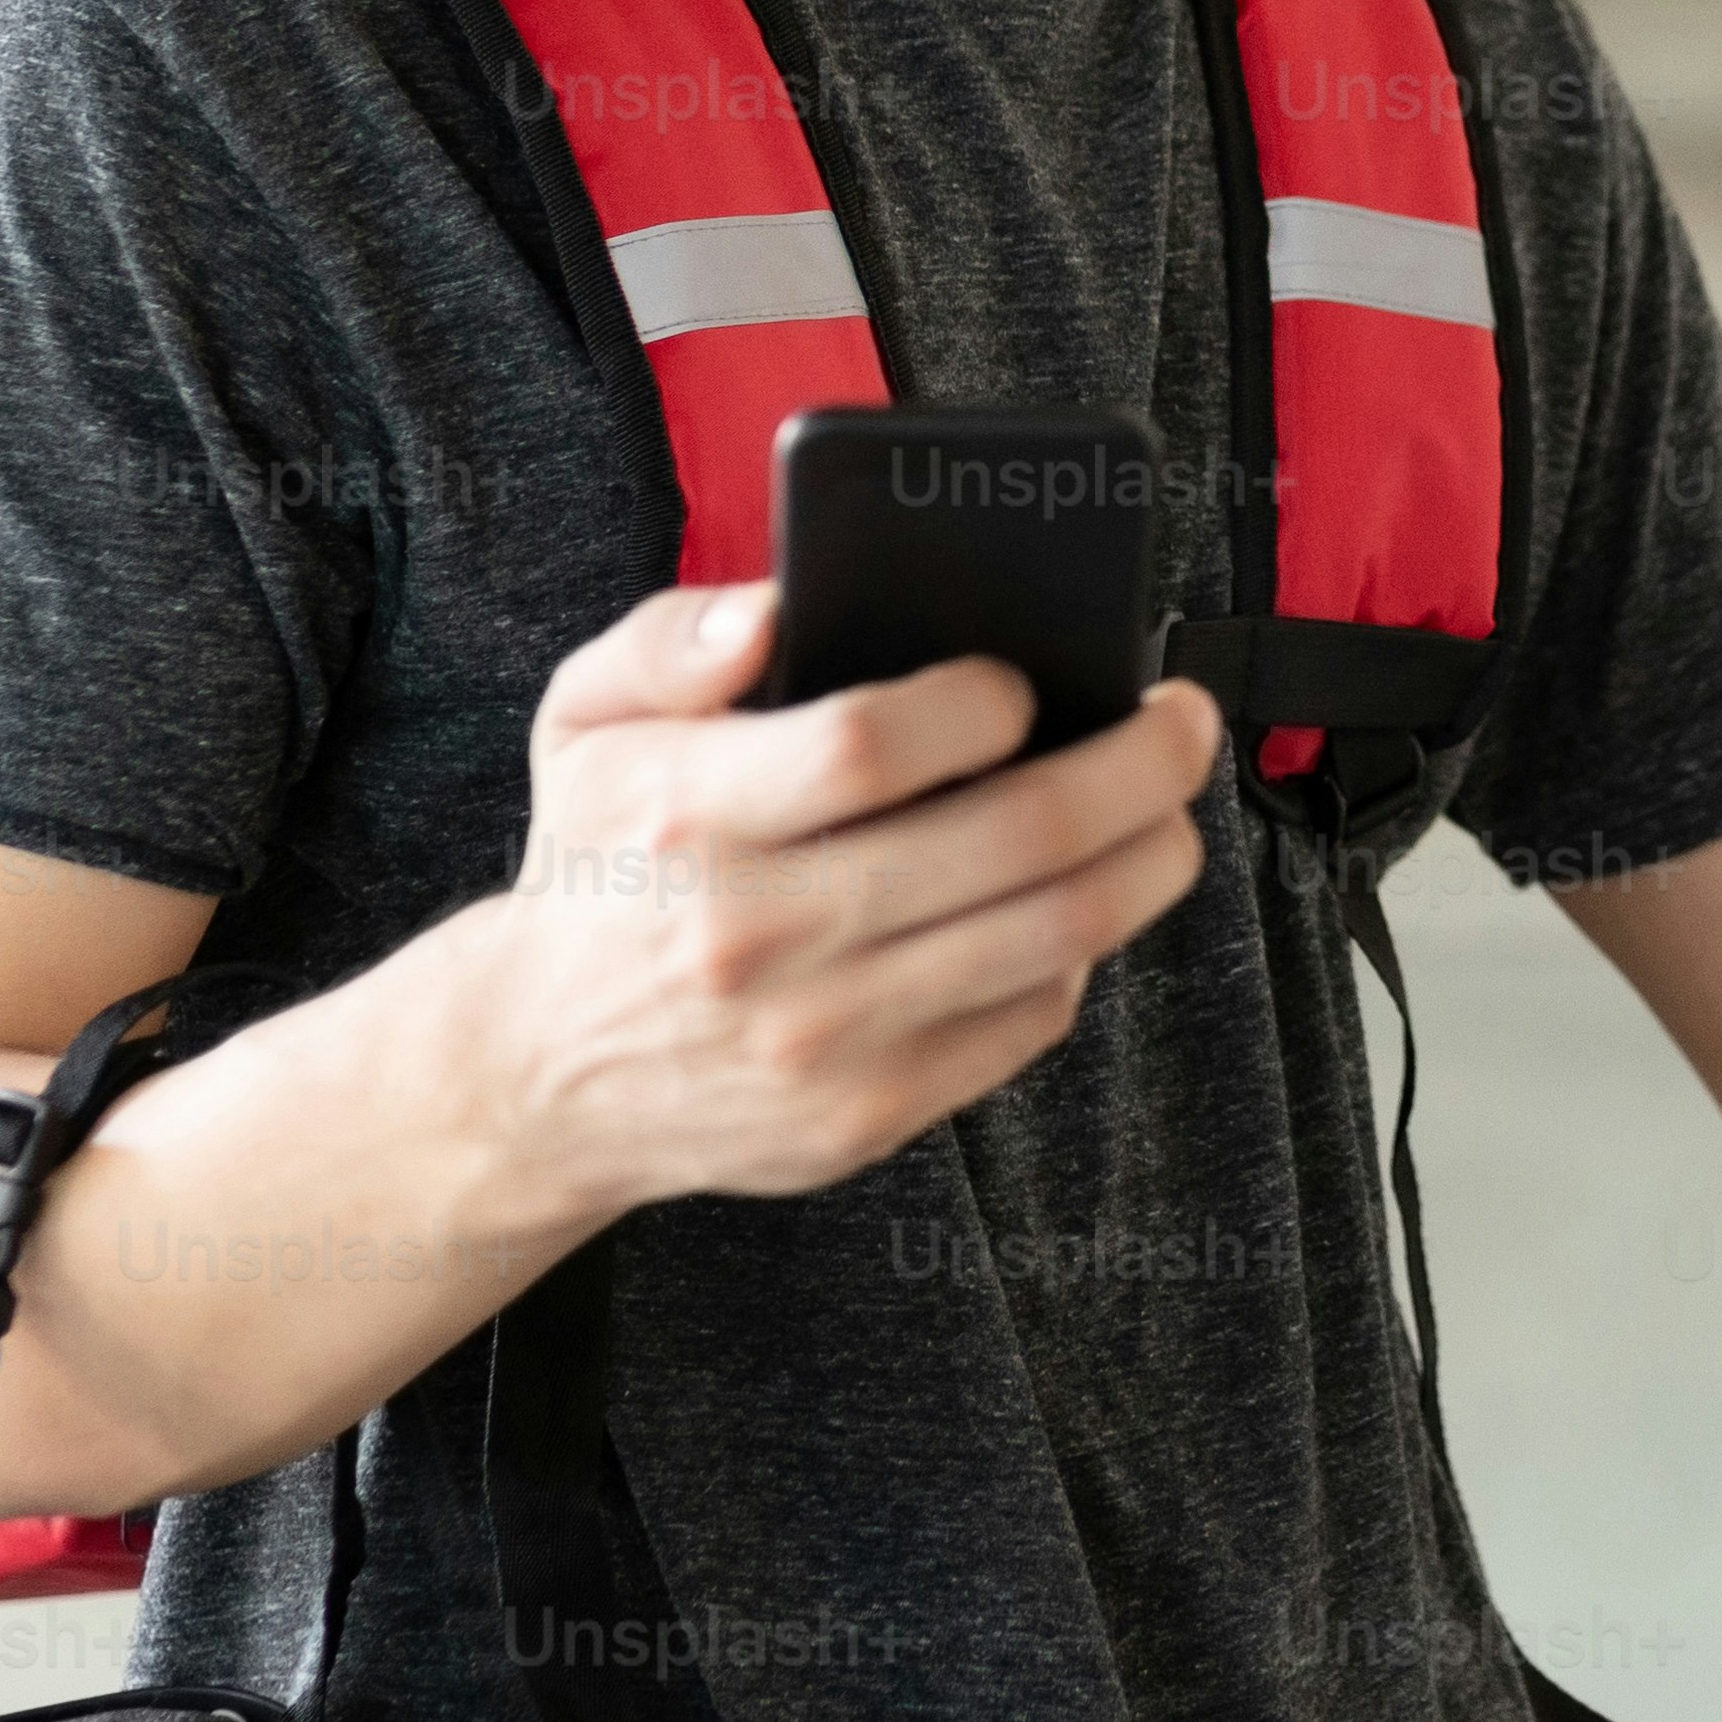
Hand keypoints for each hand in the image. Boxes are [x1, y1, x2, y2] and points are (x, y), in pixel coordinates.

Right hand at [425, 580, 1223, 1229]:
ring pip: (1052, 934)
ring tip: (1172, 805)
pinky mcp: (869, 1114)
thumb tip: (777, 607)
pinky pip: (1026, 1021)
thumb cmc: (597, 868)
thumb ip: (674, 637)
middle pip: (1011, 837)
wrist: (540, 1070)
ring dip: (1149, 856)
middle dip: (1138, 763)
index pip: (866, 745)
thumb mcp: (583, 721)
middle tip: (1181, 722)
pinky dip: (1077, 952)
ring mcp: (823, 1039)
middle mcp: (759, 936)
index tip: (1020, 680)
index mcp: (691, 819)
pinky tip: (1079, 898)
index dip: (977, 700)